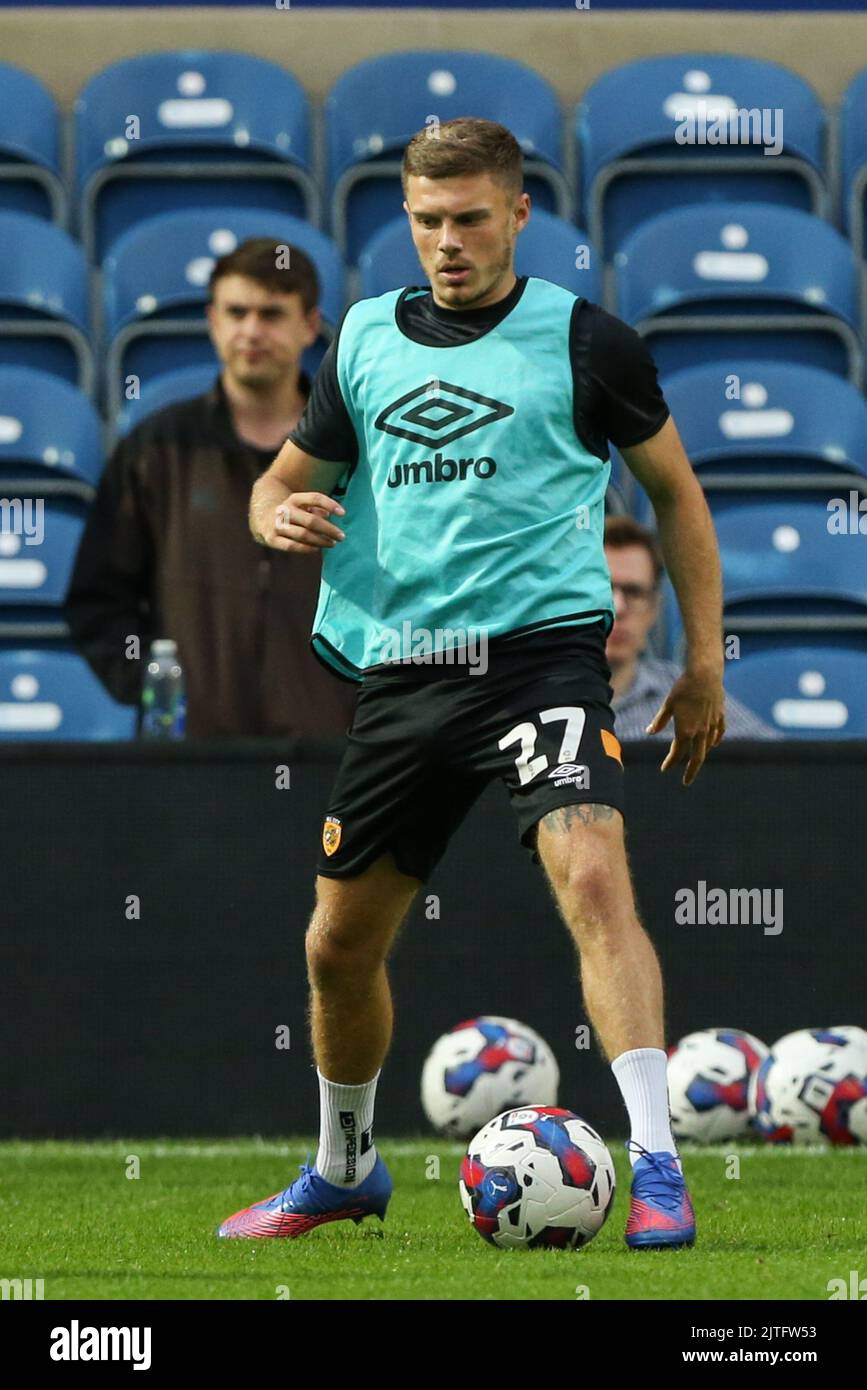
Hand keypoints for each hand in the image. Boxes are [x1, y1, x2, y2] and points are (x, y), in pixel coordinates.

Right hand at [252, 492, 345, 553]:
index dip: (330, 504)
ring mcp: (277, 525)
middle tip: (341, 536)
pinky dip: (306, 548)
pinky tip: (317, 549)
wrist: (262, 518)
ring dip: (320, 540)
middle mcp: (284, 510)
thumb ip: (316, 509)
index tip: (343, 513)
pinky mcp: (271, 539)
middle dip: (329, 529)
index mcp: (294, 499)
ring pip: (303, 534)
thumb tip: (328, 514)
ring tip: (332, 544)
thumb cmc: (292, 513)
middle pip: (311, 520)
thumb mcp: (302, 506)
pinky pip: (292, 546)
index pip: (314, 498)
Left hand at [645, 667, 725, 785]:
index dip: (670, 762)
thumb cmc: (683, 688)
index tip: (664, 769)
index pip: (677, 753)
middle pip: (697, 758)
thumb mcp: (668, 705)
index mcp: (685, 731)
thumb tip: (649, 732)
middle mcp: (700, 732)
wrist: (705, 675)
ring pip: (708, 746)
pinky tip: (714, 744)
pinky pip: (719, 733)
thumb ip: (660, 721)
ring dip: (701, 754)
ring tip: (695, 759)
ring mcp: (712, 725)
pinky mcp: (720, 716)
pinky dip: (715, 740)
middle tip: (686, 782)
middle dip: (691, 771)